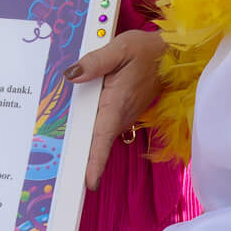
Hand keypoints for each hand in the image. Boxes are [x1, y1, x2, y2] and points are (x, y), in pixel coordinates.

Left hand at [64, 27, 167, 189]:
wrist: (171, 55)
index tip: (89, 181)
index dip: (96, 160)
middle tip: (59, 175)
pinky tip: (72, 127)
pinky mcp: (123, 111)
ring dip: (83, 145)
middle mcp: (120, 114)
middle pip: (97, 141)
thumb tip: (71, 75)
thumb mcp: (120, 48)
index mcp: (117, 102)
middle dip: (81, 159)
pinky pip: (103, 124)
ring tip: (58, 157)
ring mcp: (123, 115)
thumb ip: (95, 61)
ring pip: (99, 134)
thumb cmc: (147, 50)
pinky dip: (90, 129)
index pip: (104, 137)